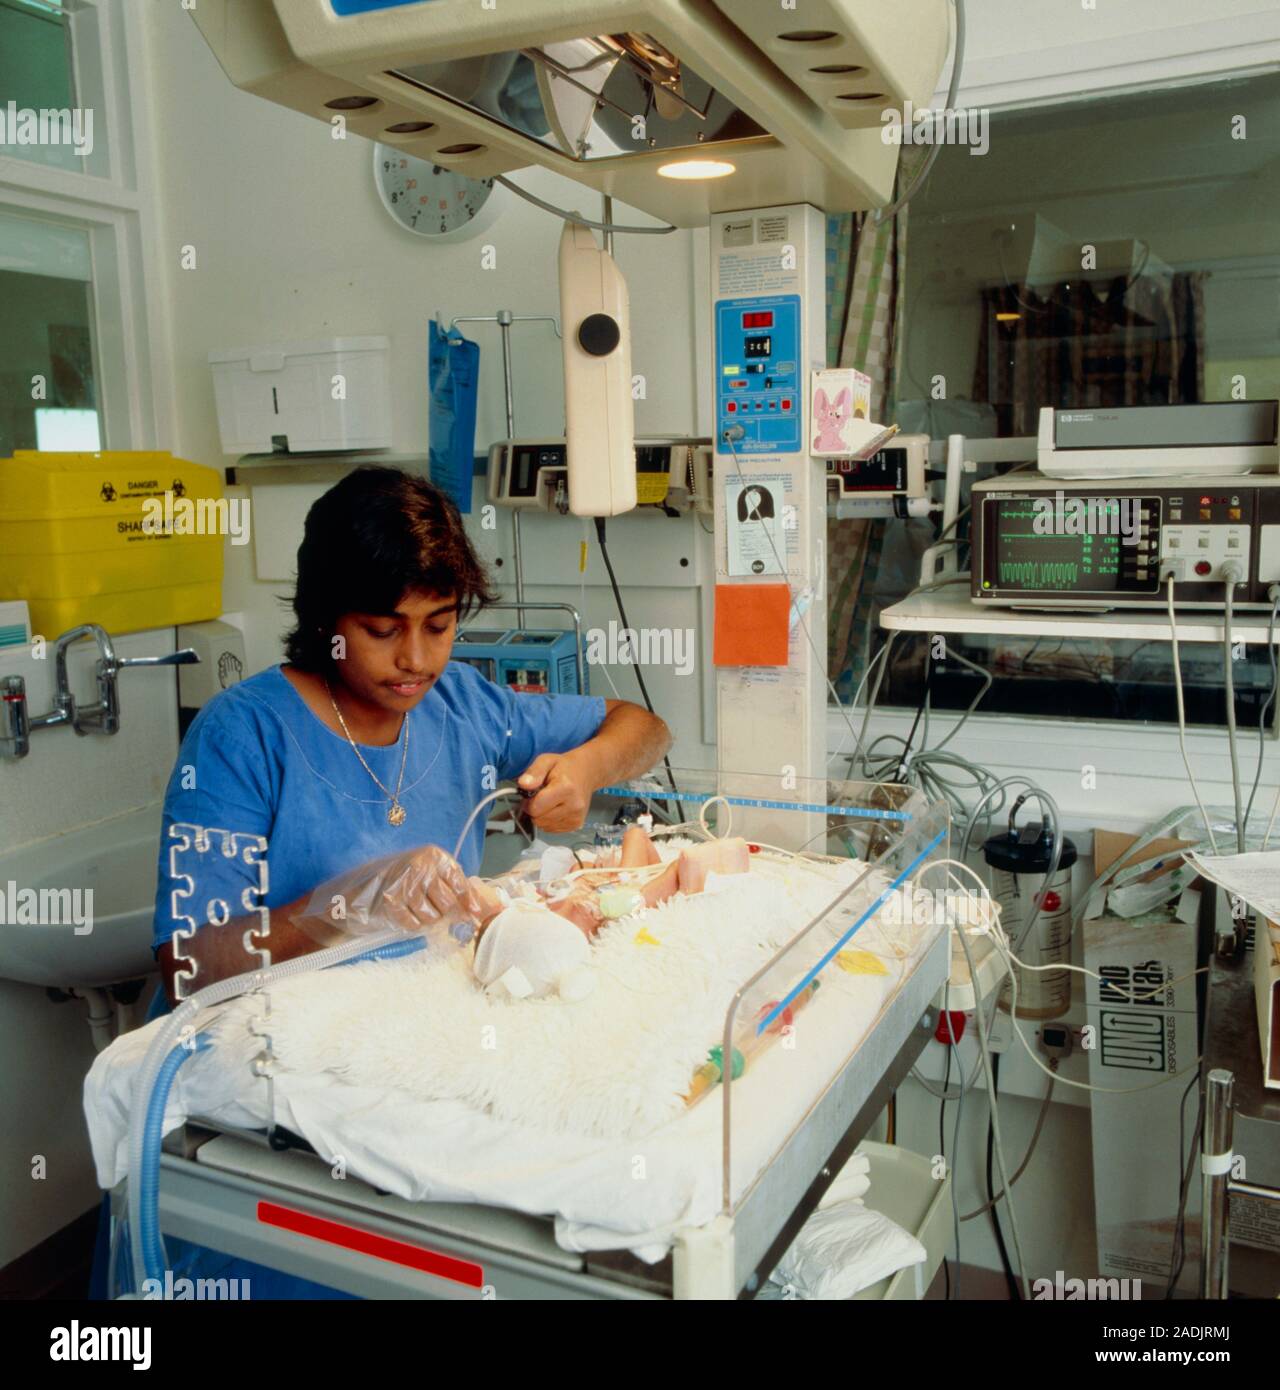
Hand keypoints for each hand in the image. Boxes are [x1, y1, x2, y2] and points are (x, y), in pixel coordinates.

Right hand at [296, 844, 484, 938]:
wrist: (358, 888)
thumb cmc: (401, 882)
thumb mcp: (428, 876)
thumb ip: (451, 888)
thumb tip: (478, 911)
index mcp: (435, 856)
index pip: (460, 883)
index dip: (468, 902)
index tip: (474, 914)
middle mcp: (421, 866)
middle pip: (448, 904)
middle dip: (444, 914)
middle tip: (433, 912)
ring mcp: (405, 883)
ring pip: (432, 917)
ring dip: (426, 920)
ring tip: (414, 910)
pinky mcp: (391, 901)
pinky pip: (414, 925)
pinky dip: (411, 925)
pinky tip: (403, 915)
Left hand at [517, 750, 596, 832]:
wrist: (586, 773)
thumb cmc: (565, 767)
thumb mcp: (546, 761)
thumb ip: (534, 772)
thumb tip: (523, 784)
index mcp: (566, 789)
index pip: (535, 808)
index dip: (528, 801)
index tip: (533, 792)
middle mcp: (574, 806)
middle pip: (538, 819)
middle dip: (535, 808)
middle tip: (542, 795)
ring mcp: (576, 818)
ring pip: (543, 826)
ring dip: (542, 815)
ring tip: (550, 800)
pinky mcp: (575, 825)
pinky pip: (551, 829)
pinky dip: (549, 820)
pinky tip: (555, 807)